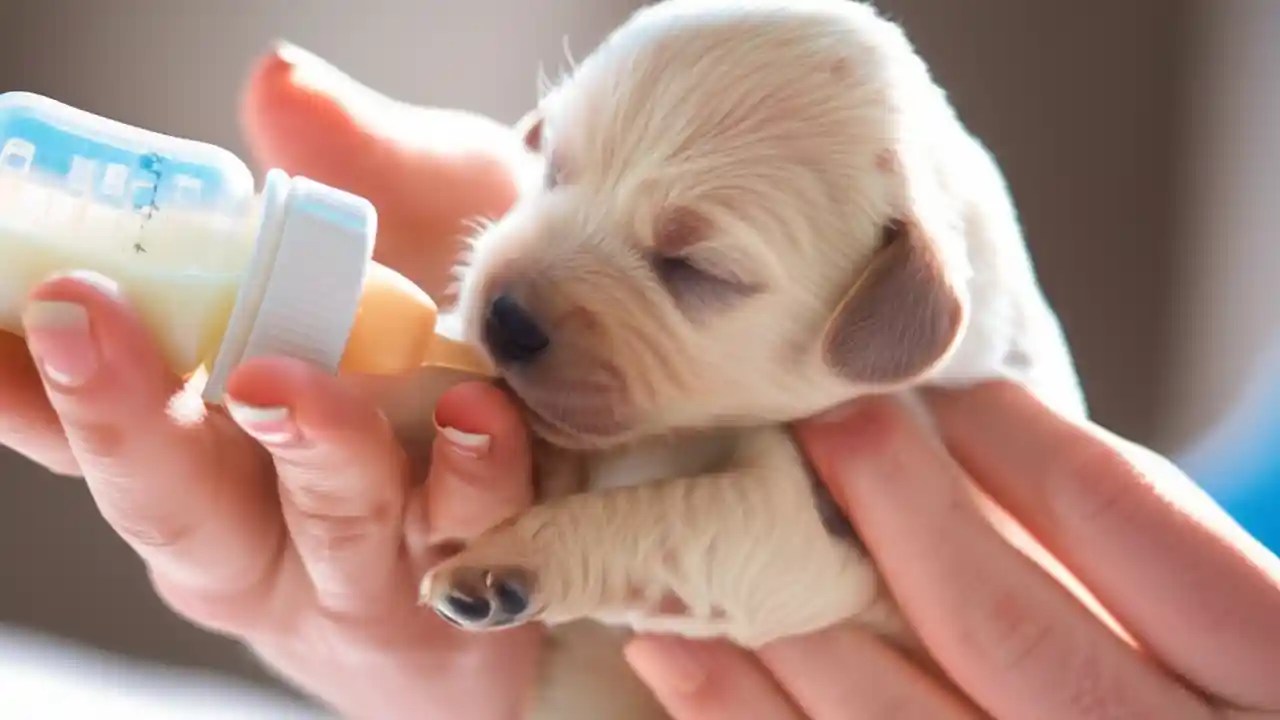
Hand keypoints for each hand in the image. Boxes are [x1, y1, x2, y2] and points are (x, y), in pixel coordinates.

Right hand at [7, 45, 542, 718]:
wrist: (601, 436)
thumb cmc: (477, 328)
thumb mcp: (430, 220)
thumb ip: (363, 166)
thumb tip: (282, 85)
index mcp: (219, 436)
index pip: (100, 420)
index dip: (37, 379)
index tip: (5, 311)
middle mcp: (271, 514)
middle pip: (173, 492)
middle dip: (121, 414)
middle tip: (80, 320)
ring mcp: (370, 561)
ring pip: (321, 522)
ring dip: (307, 450)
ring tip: (288, 386)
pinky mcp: (474, 580)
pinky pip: (471, 535)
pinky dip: (472, 475)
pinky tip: (480, 416)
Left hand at [626, 382, 1279, 718]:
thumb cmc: (1210, 709)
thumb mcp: (1235, 639)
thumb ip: (1137, 570)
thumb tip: (969, 443)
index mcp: (1271, 687)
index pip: (1122, 521)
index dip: (1009, 432)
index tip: (931, 378)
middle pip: (1001, 618)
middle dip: (888, 499)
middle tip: (812, 415)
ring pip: (901, 716)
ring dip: (790, 605)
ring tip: (717, 509)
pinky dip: (742, 714)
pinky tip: (678, 648)